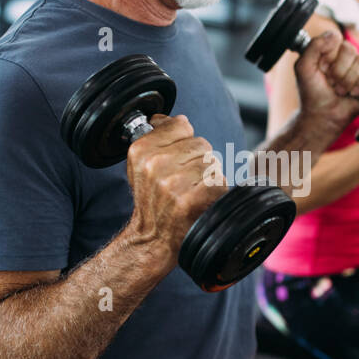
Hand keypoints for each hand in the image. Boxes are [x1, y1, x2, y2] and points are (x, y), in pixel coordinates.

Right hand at [125, 114, 226, 256]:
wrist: (152, 238)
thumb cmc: (152, 200)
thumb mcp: (143, 165)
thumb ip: (159, 137)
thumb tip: (179, 120)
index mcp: (140, 150)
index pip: (181, 124)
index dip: (184, 141)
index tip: (176, 160)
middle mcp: (154, 164)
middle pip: (201, 144)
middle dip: (198, 161)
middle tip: (184, 182)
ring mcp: (171, 183)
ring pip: (212, 162)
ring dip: (208, 177)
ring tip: (192, 192)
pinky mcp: (189, 200)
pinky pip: (218, 181)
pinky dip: (216, 192)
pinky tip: (200, 202)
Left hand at [293, 30, 358, 133]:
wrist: (322, 115)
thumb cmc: (311, 92)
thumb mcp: (303, 67)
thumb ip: (313, 46)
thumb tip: (334, 36)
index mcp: (328, 49)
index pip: (336, 38)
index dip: (329, 56)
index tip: (321, 69)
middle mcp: (344, 55)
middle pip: (350, 49)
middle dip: (338, 71)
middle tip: (331, 82)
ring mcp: (357, 66)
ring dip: (348, 81)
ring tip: (339, 90)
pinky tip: (352, 93)